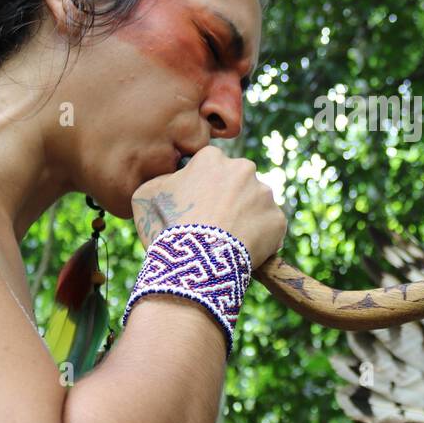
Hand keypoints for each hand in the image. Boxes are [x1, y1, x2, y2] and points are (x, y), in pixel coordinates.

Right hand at [130, 145, 286, 264]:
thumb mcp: (146, 195)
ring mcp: (265, 194)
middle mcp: (244, 169)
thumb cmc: (166, 227)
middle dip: (228, 200)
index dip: (201, 189)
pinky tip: (242, 251)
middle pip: (237, 183)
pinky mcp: (278, 220)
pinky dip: (260, 238)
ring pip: (255, 204)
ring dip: (245, 218)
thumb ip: (163, 180)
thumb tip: (173, 180)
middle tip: (213, 225)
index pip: (210, 168)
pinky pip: (269, 228)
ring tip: (227, 242)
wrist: (195, 264)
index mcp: (212, 158)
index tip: (196, 208)